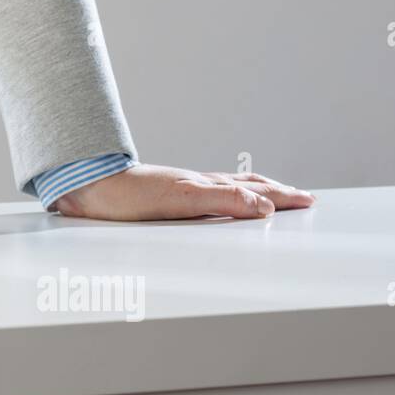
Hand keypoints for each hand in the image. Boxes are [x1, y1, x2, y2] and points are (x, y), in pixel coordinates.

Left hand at [54, 164, 315, 220]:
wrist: (86, 186)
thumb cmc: (128, 194)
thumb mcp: (182, 199)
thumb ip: (222, 202)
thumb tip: (265, 208)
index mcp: (205, 186)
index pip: (254, 192)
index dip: (282, 197)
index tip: (308, 200)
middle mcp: (196, 187)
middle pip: (244, 187)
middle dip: (275, 193)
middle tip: (300, 196)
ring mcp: (180, 192)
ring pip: (225, 191)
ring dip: (251, 194)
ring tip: (266, 197)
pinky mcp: (162, 201)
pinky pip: (204, 200)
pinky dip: (221, 201)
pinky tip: (212, 205)